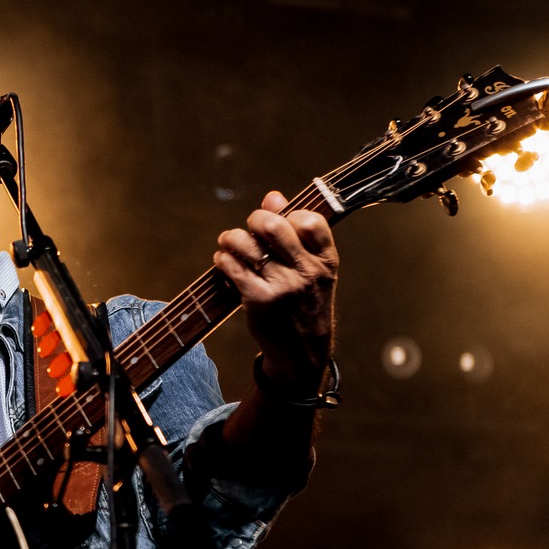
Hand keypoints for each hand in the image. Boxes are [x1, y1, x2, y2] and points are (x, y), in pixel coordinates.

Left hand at [214, 191, 338, 393]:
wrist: (302, 352)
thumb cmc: (305, 303)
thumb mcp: (312, 270)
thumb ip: (295, 233)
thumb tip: (272, 196)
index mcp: (326, 261)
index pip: (310, 220)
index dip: (289, 214)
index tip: (280, 223)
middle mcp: (307, 272)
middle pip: (273, 226)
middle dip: (255, 220)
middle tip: (249, 228)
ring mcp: (283, 286)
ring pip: (246, 245)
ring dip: (231, 238)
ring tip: (229, 242)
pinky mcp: (259, 300)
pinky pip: (232, 267)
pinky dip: (223, 259)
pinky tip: (223, 260)